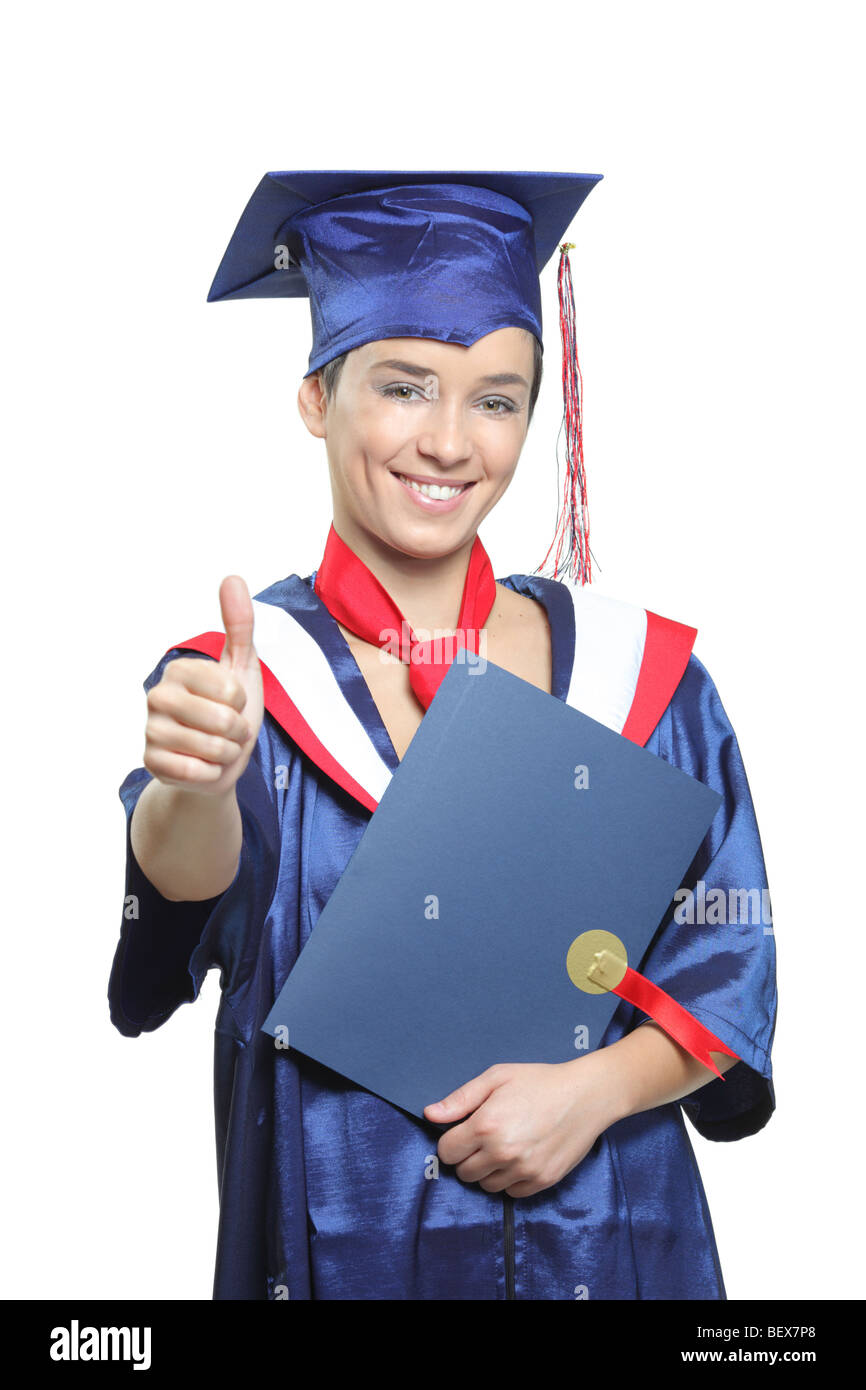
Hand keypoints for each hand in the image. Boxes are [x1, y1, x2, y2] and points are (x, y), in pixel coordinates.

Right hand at [143, 575, 263, 795]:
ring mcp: (151, 730)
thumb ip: (239, 625)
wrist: (218, 762)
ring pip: (212, 749)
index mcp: (180, 669)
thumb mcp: (241, 666)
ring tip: (217, 747)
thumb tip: (233, 578)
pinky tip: (201, 765)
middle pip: (223, 720)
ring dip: (227, 754)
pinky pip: (196, 772)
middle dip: (238, 732)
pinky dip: (210, 774)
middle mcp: (158, 695)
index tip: (233, 702)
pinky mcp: (151, 763)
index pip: (231, 690)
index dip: (242, 702)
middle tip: (228, 730)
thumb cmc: (230, 711)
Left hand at [424, 1059, 619, 1198]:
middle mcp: (502, 1152)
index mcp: (486, 1125)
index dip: (452, 1141)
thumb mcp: (497, 1077)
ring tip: (504, 1147)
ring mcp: (523, 1169)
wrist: (586, 1095)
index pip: (447, 1151)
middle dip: (468, 1157)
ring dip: (488, 1170)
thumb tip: (430, 1114)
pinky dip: (509, 1180)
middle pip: (464, 1172)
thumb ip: (460, 1099)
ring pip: (486, 1185)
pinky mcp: (542, 1181)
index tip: (463, 1132)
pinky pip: (511, 1193)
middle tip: (484, 1139)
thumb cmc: (539, 1081)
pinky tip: (519, 1158)